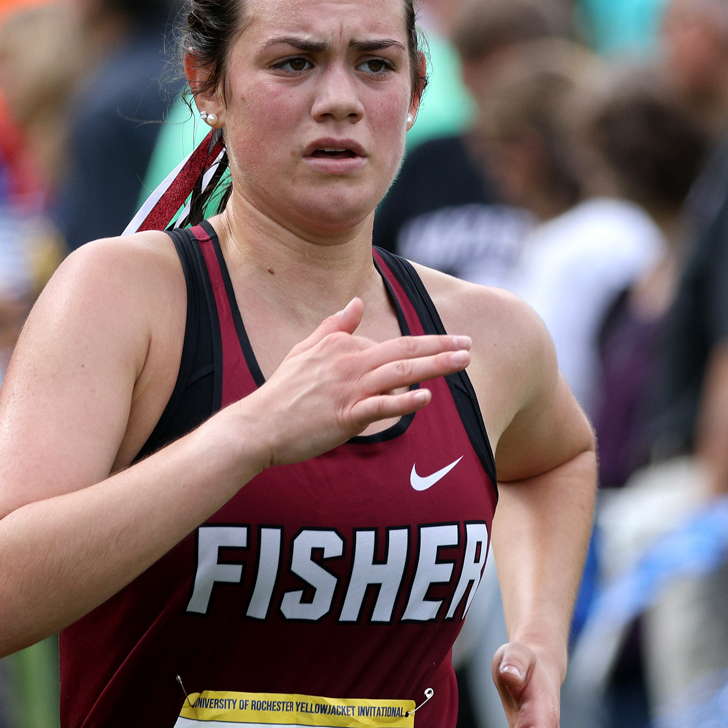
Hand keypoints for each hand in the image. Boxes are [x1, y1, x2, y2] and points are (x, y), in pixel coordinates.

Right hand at [224, 297, 469, 467]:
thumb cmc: (282, 392)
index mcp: (341, 346)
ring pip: (399, 373)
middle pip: (403, 350)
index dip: (422, 348)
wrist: (258, 425)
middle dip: (440, 346)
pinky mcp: (343, 416)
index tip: (450, 347)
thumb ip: (334, 325)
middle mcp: (348, 362)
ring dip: (434, 366)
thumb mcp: (306, 349)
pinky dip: (403, 402)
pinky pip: (379, 407)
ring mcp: (347, 389)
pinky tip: (425, 398)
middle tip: (469, 346)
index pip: (390, 345)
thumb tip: (354, 302)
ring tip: (462, 363)